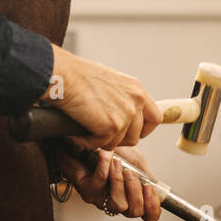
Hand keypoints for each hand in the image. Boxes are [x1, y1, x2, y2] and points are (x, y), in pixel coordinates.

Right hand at [45, 44, 162, 150]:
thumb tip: (121, 114)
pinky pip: (101, 145)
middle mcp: (135, 101)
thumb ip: (122, 98)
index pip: (155, 118)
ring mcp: (126, 115)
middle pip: (137, 136)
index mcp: (137, 90)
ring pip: (119, 143)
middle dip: (118, 139)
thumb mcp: (111, 82)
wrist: (64, 76)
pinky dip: (87, 142)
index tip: (131, 132)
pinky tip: (78, 132)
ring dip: (102, 141)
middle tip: (101, 134)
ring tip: (87, 130)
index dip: (144, 130)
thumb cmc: (79, 76)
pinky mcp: (112, 127)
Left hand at [57, 145, 161, 220]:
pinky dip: (105, 167)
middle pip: (134, 212)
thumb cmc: (111, 154)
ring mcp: (102, 199)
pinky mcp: (87, 191)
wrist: (86, 144)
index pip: (147, 214)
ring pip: (118, 203)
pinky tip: (106, 156)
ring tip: (117, 163)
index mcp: (132, 197)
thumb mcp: (135, 162)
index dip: (153, 207)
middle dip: (136, 191)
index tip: (150, 189)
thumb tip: (156, 186)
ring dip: (119, 181)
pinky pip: (99, 184)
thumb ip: (146, 176)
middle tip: (131, 173)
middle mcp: (117, 202)